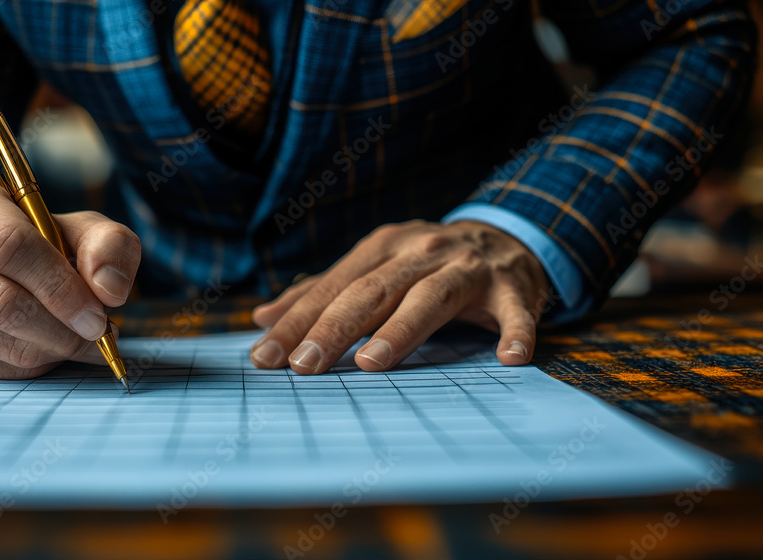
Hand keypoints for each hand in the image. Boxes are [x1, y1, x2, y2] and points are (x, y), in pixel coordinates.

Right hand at [0, 177, 140, 378]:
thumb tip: (110, 290)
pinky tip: (49, 348)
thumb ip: (109, 246)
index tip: (97, 315)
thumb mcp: (81, 228)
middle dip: (60, 327)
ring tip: (82, 340)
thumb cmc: (40, 240)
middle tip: (98, 335)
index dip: (58, 287)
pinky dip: (30, 366)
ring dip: (51, 349)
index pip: (7, 246)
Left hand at [250, 220, 550, 373]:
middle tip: (304, 365)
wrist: (503, 238)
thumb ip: (322, 293)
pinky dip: (515, 331)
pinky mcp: (512, 287)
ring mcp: (467, 268)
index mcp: (382, 247)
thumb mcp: (373, 267)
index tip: (265, 357)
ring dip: (401, 331)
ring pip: (430, 298)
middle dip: (334, 329)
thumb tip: (262, 318)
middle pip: (372, 292)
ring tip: (371, 363)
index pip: (332, 288)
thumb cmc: (426, 263)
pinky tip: (510, 358)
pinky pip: (515, 311)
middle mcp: (420, 252)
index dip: (297, 322)